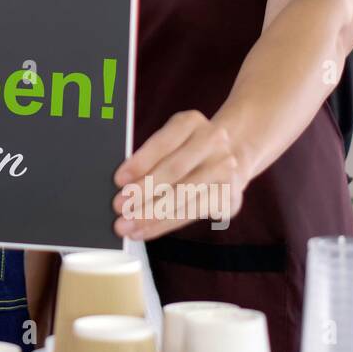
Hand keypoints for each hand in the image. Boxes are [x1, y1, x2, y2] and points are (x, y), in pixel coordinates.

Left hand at [110, 110, 249, 240]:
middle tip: (120, 206)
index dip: (140, 163)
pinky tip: (146, 229)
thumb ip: (150, 157)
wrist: (234, 155)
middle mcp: (213, 142)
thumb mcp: (171, 141)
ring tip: (128, 224)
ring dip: (152, 213)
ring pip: (184, 196)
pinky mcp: (229, 195)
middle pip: (174, 170)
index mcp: (191, 122)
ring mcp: (225, 169)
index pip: (163, 143)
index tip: (119, 180)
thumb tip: (122, 184)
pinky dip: (165, 224)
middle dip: (143, 191)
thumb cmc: (188, 149)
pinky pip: (192, 213)